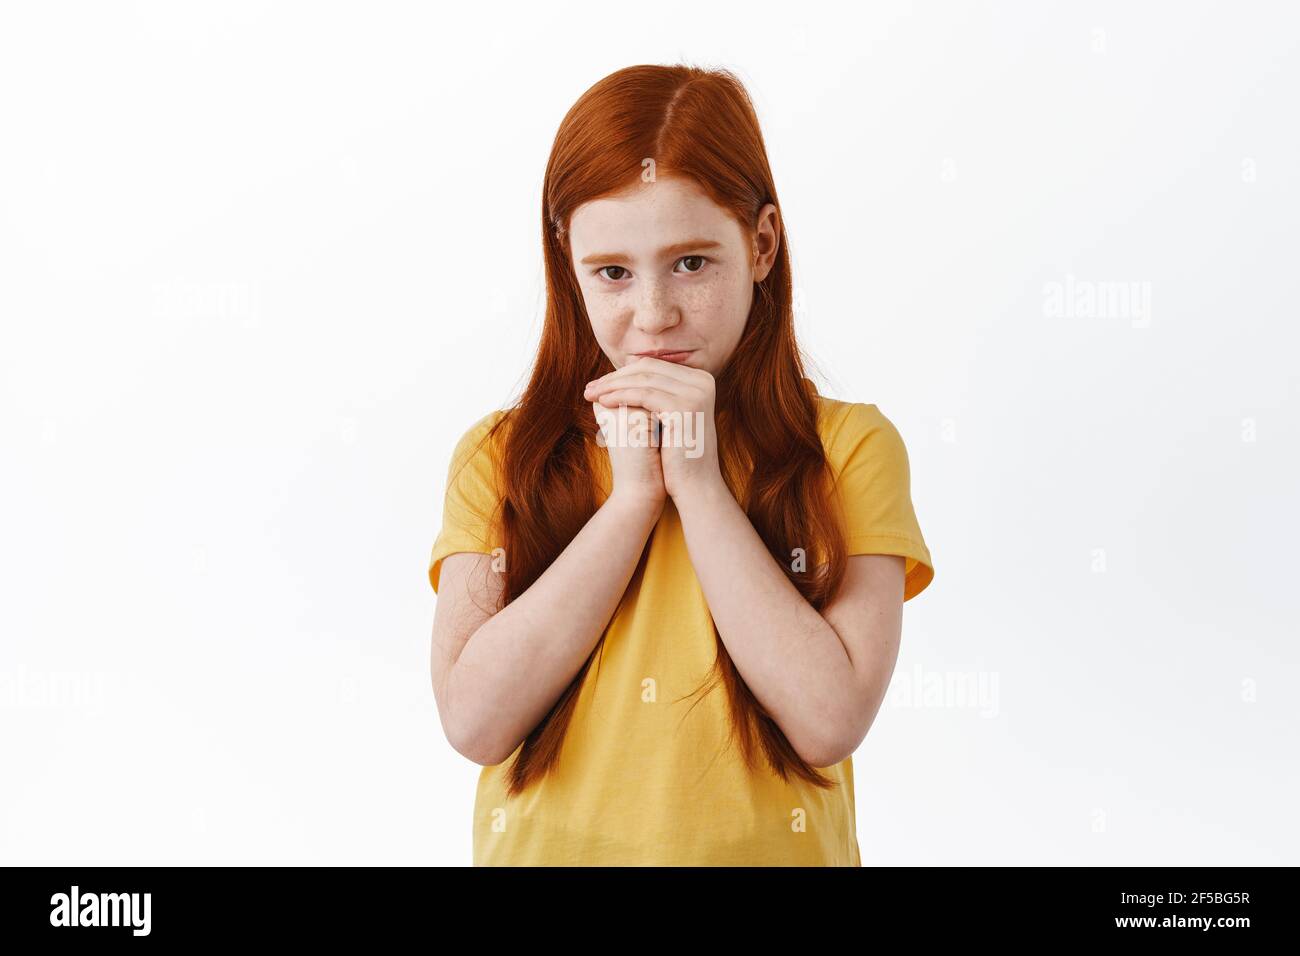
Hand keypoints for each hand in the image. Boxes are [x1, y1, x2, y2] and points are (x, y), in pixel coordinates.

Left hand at [584, 356, 723, 501]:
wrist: (696, 484)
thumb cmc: (677, 454)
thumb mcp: (667, 416)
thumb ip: (652, 391)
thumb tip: (620, 372)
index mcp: (700, 379)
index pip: (654, 366)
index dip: (623, 373)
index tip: (600, 384)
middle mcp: (703, 380)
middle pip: (648, 368)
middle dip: (615, 377)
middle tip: (591, 388)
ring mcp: (696, 392)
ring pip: (644, 379)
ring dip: (612, 386)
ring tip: (591, 394)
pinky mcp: (686, 406)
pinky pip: (644, 394)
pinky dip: (620, 396)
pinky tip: (603, 402)